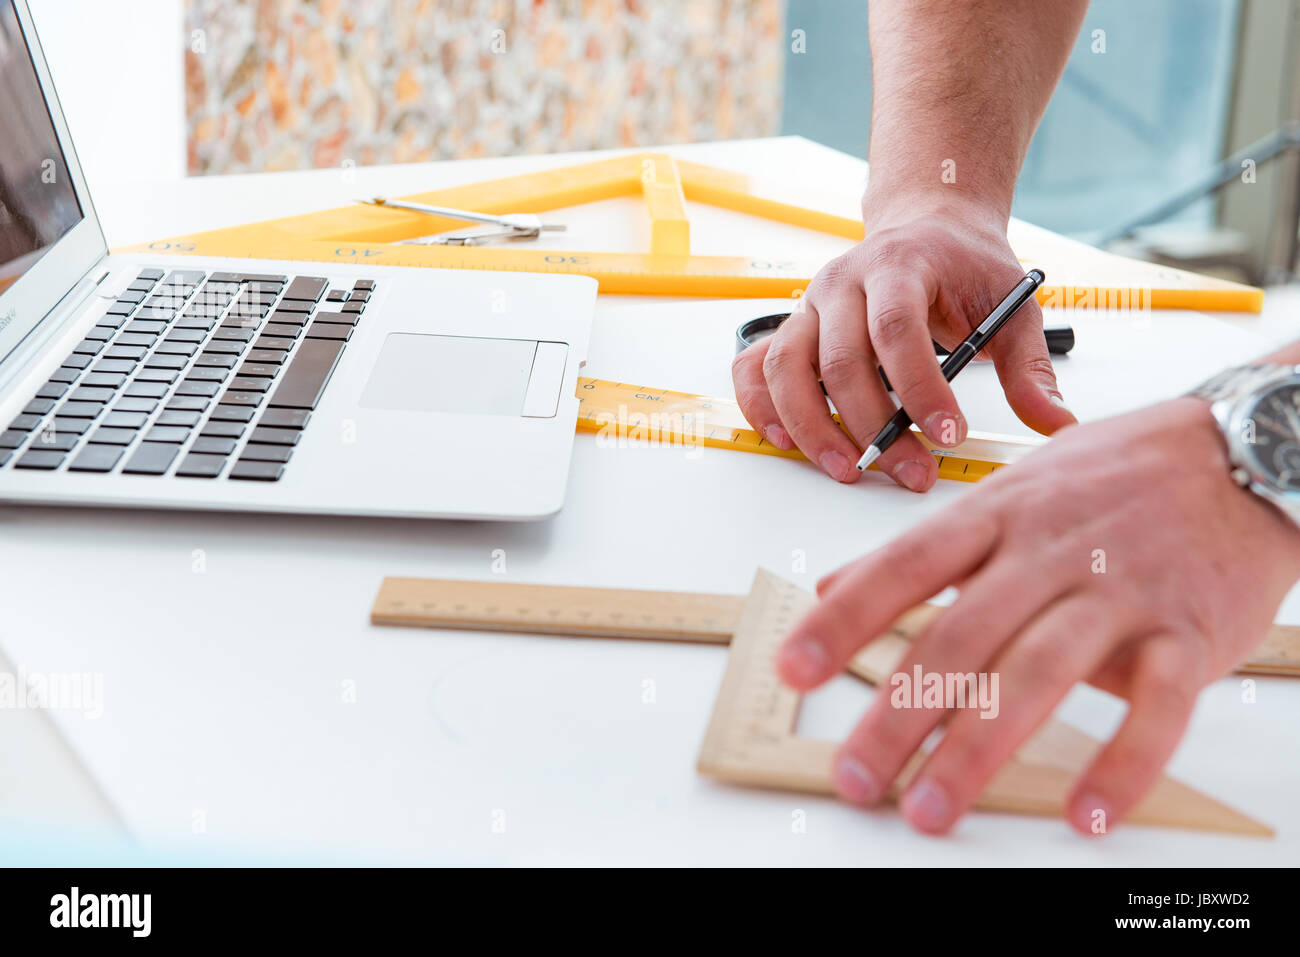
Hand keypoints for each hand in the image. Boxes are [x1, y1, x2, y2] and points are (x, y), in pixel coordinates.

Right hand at [732, 191, 1076, 490]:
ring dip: (812, 428)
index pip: (896, 329)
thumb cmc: (965, 269)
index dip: (918, 388)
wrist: (927, 227)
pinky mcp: (790, 330)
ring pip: (786, 369)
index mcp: (898, 265)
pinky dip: (761, 408)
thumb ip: (1030, 369)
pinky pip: (756, 370)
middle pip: (839, 361)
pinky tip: (785, 441)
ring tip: (848, 470)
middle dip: (873, 427)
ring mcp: (808, 307)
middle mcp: (842, 283)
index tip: (948, 435)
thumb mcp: (1013, 307)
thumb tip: (1057, 426)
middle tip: (912, 472)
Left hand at [775, 396, 1299, 833]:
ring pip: (1039, 672)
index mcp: (998, 515)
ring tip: (930, 808)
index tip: (793, 669)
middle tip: (854, 775)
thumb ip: (921, 549)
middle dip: (899, 713)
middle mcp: (1049, 552)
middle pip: (961, 636)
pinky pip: (1158, 707)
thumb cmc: (1113, 476)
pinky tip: (1084, 815)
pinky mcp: (1188, 633)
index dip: (846, 620)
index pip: (905, 567)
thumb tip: (832, 584)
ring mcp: (1120, 593)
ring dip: (979, 748)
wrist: (1244, 451)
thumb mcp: (1007, 491)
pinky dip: (1123, 763)